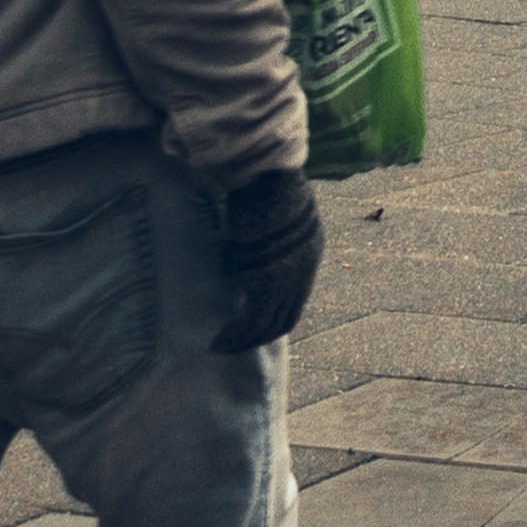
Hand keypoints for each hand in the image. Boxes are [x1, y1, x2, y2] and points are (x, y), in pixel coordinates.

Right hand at [211, 167, 322, 353]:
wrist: (272, 179)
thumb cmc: (268, 182)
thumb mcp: (277, 208)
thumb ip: (271, 225)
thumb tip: (250, 229)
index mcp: (308, 253)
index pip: (295, 296)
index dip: (275, 312)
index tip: (252, 319)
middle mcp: (302, 274)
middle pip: (285, 320)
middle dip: (261, 334)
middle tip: (236, 342)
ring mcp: (287, 282)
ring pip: (268, 328)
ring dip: (243, 342)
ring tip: (219, 347)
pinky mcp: (266, 286)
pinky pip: (251, 324)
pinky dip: (235, 338)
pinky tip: (217, 342)